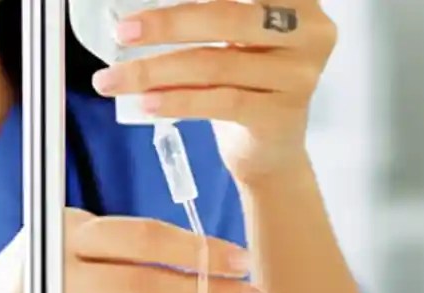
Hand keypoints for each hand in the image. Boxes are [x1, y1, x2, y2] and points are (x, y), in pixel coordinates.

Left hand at [90, 0, 336, 184]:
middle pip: (227, 17)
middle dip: (167, 24)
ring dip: (156, 71)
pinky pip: (220, 102)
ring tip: (113, 79)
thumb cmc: (248, 78)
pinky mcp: (281, 115)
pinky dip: (178, 101)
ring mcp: (298, 76)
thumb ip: (210, 10)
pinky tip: (146, 102)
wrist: (272, 148)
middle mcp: (310, 32)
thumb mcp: (237, 34)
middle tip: (123, 32)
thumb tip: (140, 12)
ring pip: (216, 64)